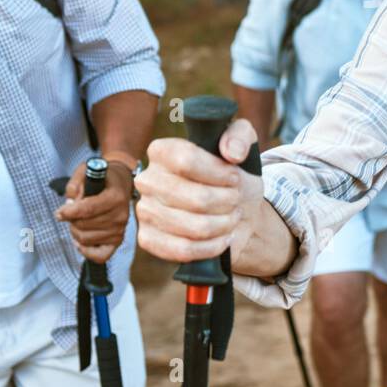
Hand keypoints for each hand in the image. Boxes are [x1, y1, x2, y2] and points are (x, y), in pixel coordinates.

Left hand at [54, 158, 134, 264]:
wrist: (120, 184)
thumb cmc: (102, 178)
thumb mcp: (86, 171)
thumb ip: (74, 184)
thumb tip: (69, 205)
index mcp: (116, 196)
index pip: (88, 209)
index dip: (70, 212)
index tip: (59, 213)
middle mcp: (121, 215)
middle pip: (84, 226)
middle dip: (71, 219)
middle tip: (72, 212)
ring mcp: (120, 230)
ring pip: (86, 240)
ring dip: (76, 232)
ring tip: (78, 221)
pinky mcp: (118, 241)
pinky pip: (99, 256)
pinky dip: (86, 250)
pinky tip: (82, 240)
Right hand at [135, 118, 262, 263]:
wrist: (229, 210)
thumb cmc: (231, 176)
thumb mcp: (242, 145)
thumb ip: (240, 136)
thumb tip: (231, 152)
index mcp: (161, 151)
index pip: (186, 160)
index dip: (218, 173)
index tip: (234, 177)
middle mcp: (147, 179)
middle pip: (195, 197)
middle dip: (226, 201)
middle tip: (235, 200)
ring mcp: (145, 211)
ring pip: (194, 226)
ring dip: (223, 224)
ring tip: (231, 217)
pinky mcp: (148, 239)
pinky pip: (183, 250)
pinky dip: (211, 247)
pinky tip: (222, 238)